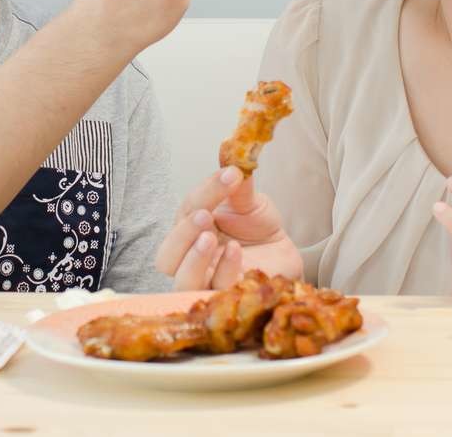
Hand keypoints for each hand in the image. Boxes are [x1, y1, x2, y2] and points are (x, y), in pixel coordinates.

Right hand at [155, 166, 302, 289]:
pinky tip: (235, 252)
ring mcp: (206, 281)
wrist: (285, 254)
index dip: (206, 192)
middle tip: (204, 215)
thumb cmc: (259, 228)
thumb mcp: (250, 202)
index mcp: (191, 229)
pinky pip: (214, 291)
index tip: (230, 174)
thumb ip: (238, 186)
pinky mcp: (225, 298)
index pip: (187, 211)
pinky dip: (223, 270)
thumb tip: (232, 153)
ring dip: (192, 259)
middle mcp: (190, 257)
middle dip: (182, 235)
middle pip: (167, 256)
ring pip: (180, 280)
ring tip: (210, 238)